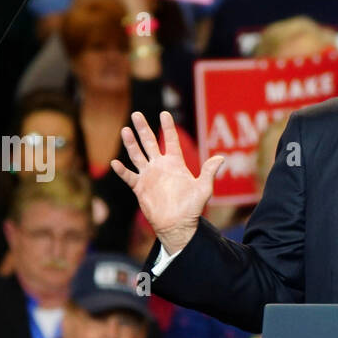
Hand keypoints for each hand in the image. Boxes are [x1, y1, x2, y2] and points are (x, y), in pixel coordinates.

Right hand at [111, 112, 220, 254]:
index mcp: (175, 163)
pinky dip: (122, 170)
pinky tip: (115, 162)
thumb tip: (221, 158)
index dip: (167, 127)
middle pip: (149, 143)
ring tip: (125, 130)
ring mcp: (149, 176)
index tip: (164, 113)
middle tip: (136, 114)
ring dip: (131, 143)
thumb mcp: (203, 189)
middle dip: (143, 128)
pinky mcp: (140, 187)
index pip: (171, 140)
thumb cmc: (192, 208)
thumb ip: (209, 172)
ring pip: (137, 155)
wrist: (178, 224)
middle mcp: (160, 166)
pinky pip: (129, 176)